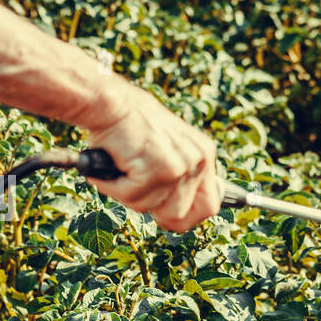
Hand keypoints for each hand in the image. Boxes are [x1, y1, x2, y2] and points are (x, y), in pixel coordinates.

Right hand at [81, 85, 220, 231]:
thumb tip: (175, 215)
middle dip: (151, 207)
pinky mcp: (157, 169)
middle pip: (178, 214)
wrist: (110, 102)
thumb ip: (178, 176)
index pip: (210, 205)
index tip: (166, 217)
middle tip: (133, 185)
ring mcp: (180, 166)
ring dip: (128, 193)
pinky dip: (113, 186)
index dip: (188, 218)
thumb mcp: (166, 148)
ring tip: (121, 167)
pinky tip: (112, 163)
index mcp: (203, 154)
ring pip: (150, 207)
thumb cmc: (129, 125)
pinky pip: (131, 196)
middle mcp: (198, 160)